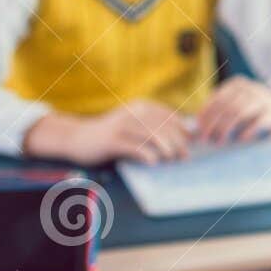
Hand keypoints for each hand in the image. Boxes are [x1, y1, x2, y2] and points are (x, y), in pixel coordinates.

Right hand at [25, 100, 190, 165]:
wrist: (77, 138)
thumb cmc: (111, 135)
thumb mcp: (133, 126)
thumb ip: (154, 129)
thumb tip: (182, 138)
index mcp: (141, 107)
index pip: (169, 116)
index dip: (183, 129)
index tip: (192, 143)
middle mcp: (133, 113)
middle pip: (163, 125)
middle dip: (178, 141)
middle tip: (185, 156)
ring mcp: (122, 126)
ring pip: (151, 134)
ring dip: (166, 147)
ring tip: (173, 159)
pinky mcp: (111, 140)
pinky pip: (132, 146)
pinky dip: (146, 154)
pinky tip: (153, 162)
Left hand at [194, 78, 270, 143]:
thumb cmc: (255, 107)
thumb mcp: (238, 100)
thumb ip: (221, 109)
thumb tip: (197, 127)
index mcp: (236, 84)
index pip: (216, 98)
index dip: (205, 114)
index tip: (198, 129)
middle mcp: (249, 88)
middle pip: (225, 106)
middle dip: (212, 124)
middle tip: (204, 139)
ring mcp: (262, 99)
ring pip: (238, 113)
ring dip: (226, 128)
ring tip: (219, 141)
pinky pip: (257, 122)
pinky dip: (246, 131)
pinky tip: (239, 140)